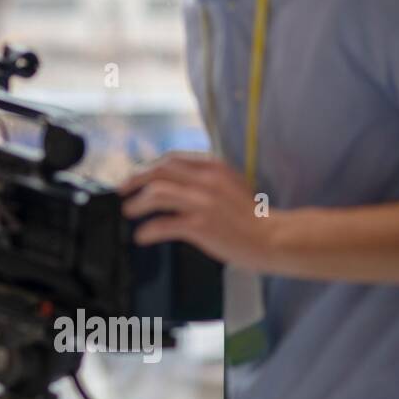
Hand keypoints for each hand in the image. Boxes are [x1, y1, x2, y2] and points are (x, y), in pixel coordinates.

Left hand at [119, 151, 280, 271]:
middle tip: (122, 190)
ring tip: (129, 212)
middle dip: (135, 179)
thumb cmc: (254, 218)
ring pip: (157, 193)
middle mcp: (206, 180)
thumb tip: (178, 183)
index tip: (138, 176)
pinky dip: (148, 230)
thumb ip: (207, 180)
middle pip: (159, 171)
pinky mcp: (201, 224)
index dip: (149, 167)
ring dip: (137, 203)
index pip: (172, 159)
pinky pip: (164, 224)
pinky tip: (142, 236)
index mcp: (214, 167)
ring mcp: (203, 202)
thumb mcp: (231, 186)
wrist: (276, 238)